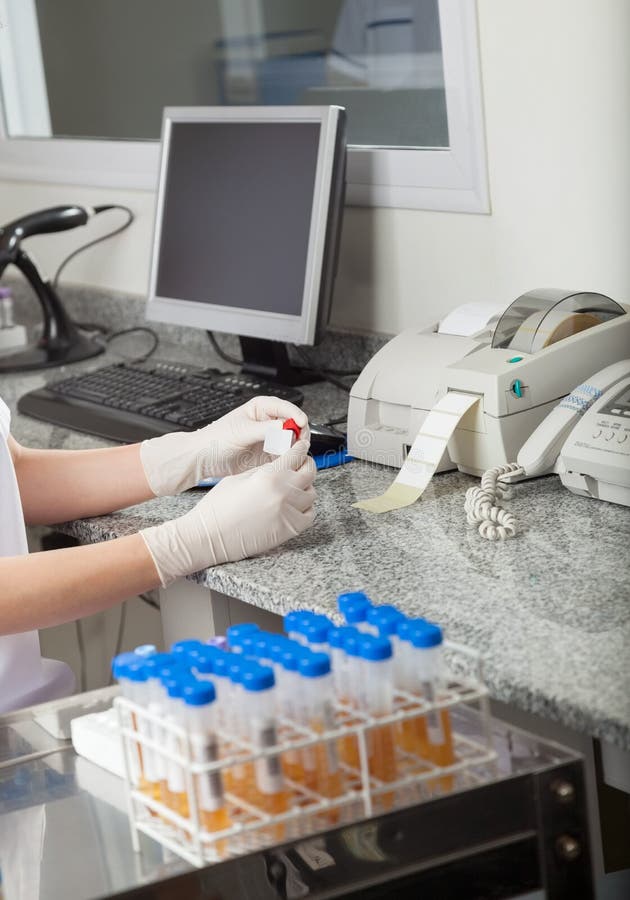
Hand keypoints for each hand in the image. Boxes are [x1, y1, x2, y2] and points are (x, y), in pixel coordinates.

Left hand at [140, 396, 309, 495]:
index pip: (286, 408)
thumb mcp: (241, 431)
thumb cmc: (215, 439)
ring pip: (293, 442)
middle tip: (297, 443)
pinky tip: (285, 462)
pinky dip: (289, 459)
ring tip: (290, 454)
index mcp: (261, 408)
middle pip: (294, 425)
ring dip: (295, 448)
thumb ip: (266, 430)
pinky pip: (286, 456)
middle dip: (298, 433)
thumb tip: (286, 428)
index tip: (300, 424)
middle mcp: (268, 423)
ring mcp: (270, 440)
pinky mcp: (269, 456)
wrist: (203, 459)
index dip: (296, 415)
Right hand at [140, 440, 315, 584]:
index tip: (302, 447)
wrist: (209, 537)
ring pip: (311, 493)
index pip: (296, 455)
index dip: (301, 448)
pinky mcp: (289, 530)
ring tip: (294, 487)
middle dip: (306, 465)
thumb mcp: (239, 477)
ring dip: (305, 488)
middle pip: (310, 472)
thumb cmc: (217, 508)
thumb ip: (264, 470)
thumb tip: (281, 464)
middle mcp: (282, 493)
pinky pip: (309, 515)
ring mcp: (288, 512)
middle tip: (301, 465)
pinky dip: (305, 508)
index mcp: (268, 475)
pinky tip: (295, 506)